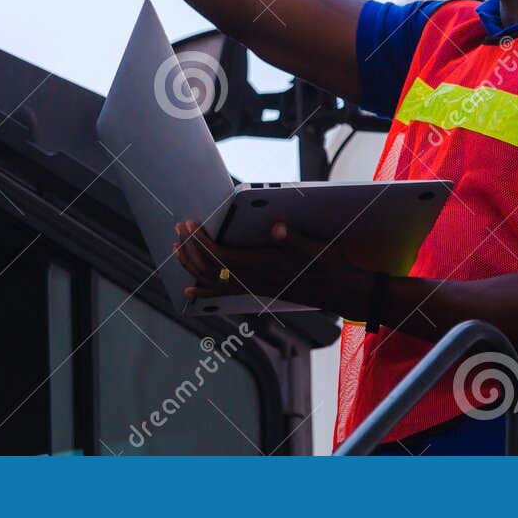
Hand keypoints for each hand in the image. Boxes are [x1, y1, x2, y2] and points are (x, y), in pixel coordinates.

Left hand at [173, 219, 368, 314]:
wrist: (340, 290)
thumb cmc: (329, 265)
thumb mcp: (315, 247)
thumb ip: (294, 238)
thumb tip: (278, 228)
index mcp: (264, 266)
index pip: (220, 256)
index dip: (200, 241)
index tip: (190, 223)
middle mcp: (254, 281)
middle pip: (209, 269)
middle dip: (190, 248)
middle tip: (179, 227)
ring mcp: (254, 289)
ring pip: (213, 281)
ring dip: (191, 264)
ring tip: (177, 247)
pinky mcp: (257, 291)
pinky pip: (223, 294)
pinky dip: (203, 290)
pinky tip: (190, 289)